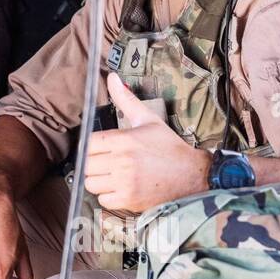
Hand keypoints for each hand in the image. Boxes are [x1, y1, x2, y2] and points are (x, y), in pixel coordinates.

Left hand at [83, 73, 211, 213]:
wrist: (193, 175)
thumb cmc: (169, 147)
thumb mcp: (148, 119)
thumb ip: (126, 99)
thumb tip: (113, 78)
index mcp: (124, 140)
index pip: (88, 143)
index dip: (92, 146)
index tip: (100, 148)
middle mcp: (122, 162)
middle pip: (86, 164)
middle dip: (94, 163)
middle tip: (106, 161)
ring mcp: (125, 182)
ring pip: (91, 183)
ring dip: (99, 180)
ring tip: (113, 174)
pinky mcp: (130, 200)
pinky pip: (103, 200)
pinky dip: (108, 196)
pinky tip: (120, 187)